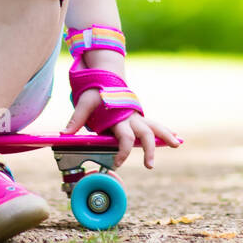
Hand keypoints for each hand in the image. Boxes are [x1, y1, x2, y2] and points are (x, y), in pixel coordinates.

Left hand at [62, 89, 181, 168]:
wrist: (105, 77)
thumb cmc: (95, 91)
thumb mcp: (84, 102)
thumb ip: (76, 119)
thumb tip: (64, 133)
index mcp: (119, 116)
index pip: (125, 137)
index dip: (122, 152)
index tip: (117, 163)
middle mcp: (131, 117)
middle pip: (145, 134)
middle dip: (150, 150)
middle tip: (150, 165)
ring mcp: (137, 116)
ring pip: (155, 127)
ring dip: (166, 136)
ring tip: (178, 144)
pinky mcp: (139, 117)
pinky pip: (154, 125)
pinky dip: (165, 132)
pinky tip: (175, 139)